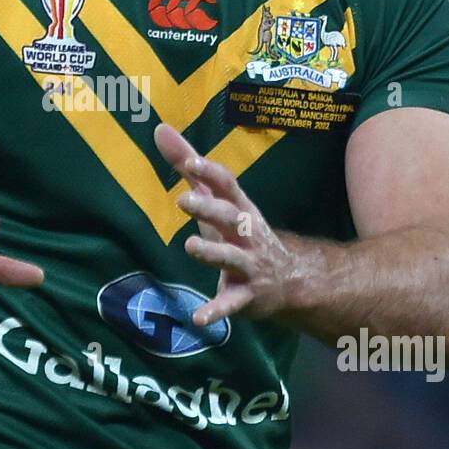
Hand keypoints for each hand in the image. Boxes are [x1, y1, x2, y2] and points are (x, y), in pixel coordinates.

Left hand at [155, 123, 292, 325]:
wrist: (289, 281)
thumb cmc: (239, 234)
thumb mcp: (216, 201)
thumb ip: (188, 166)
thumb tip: (159, 129)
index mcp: (239, 209)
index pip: (228, 185)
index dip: (211, 173)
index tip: (190, 162)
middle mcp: (247, 235)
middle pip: (231, 218)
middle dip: (210, 209)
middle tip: (183, 200)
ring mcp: (249, 266)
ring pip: (231, 259)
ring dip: (212, 253)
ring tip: (191, 247)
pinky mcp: (246, 296)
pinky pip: (231, 304)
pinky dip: (216, 311)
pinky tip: (197, 319)